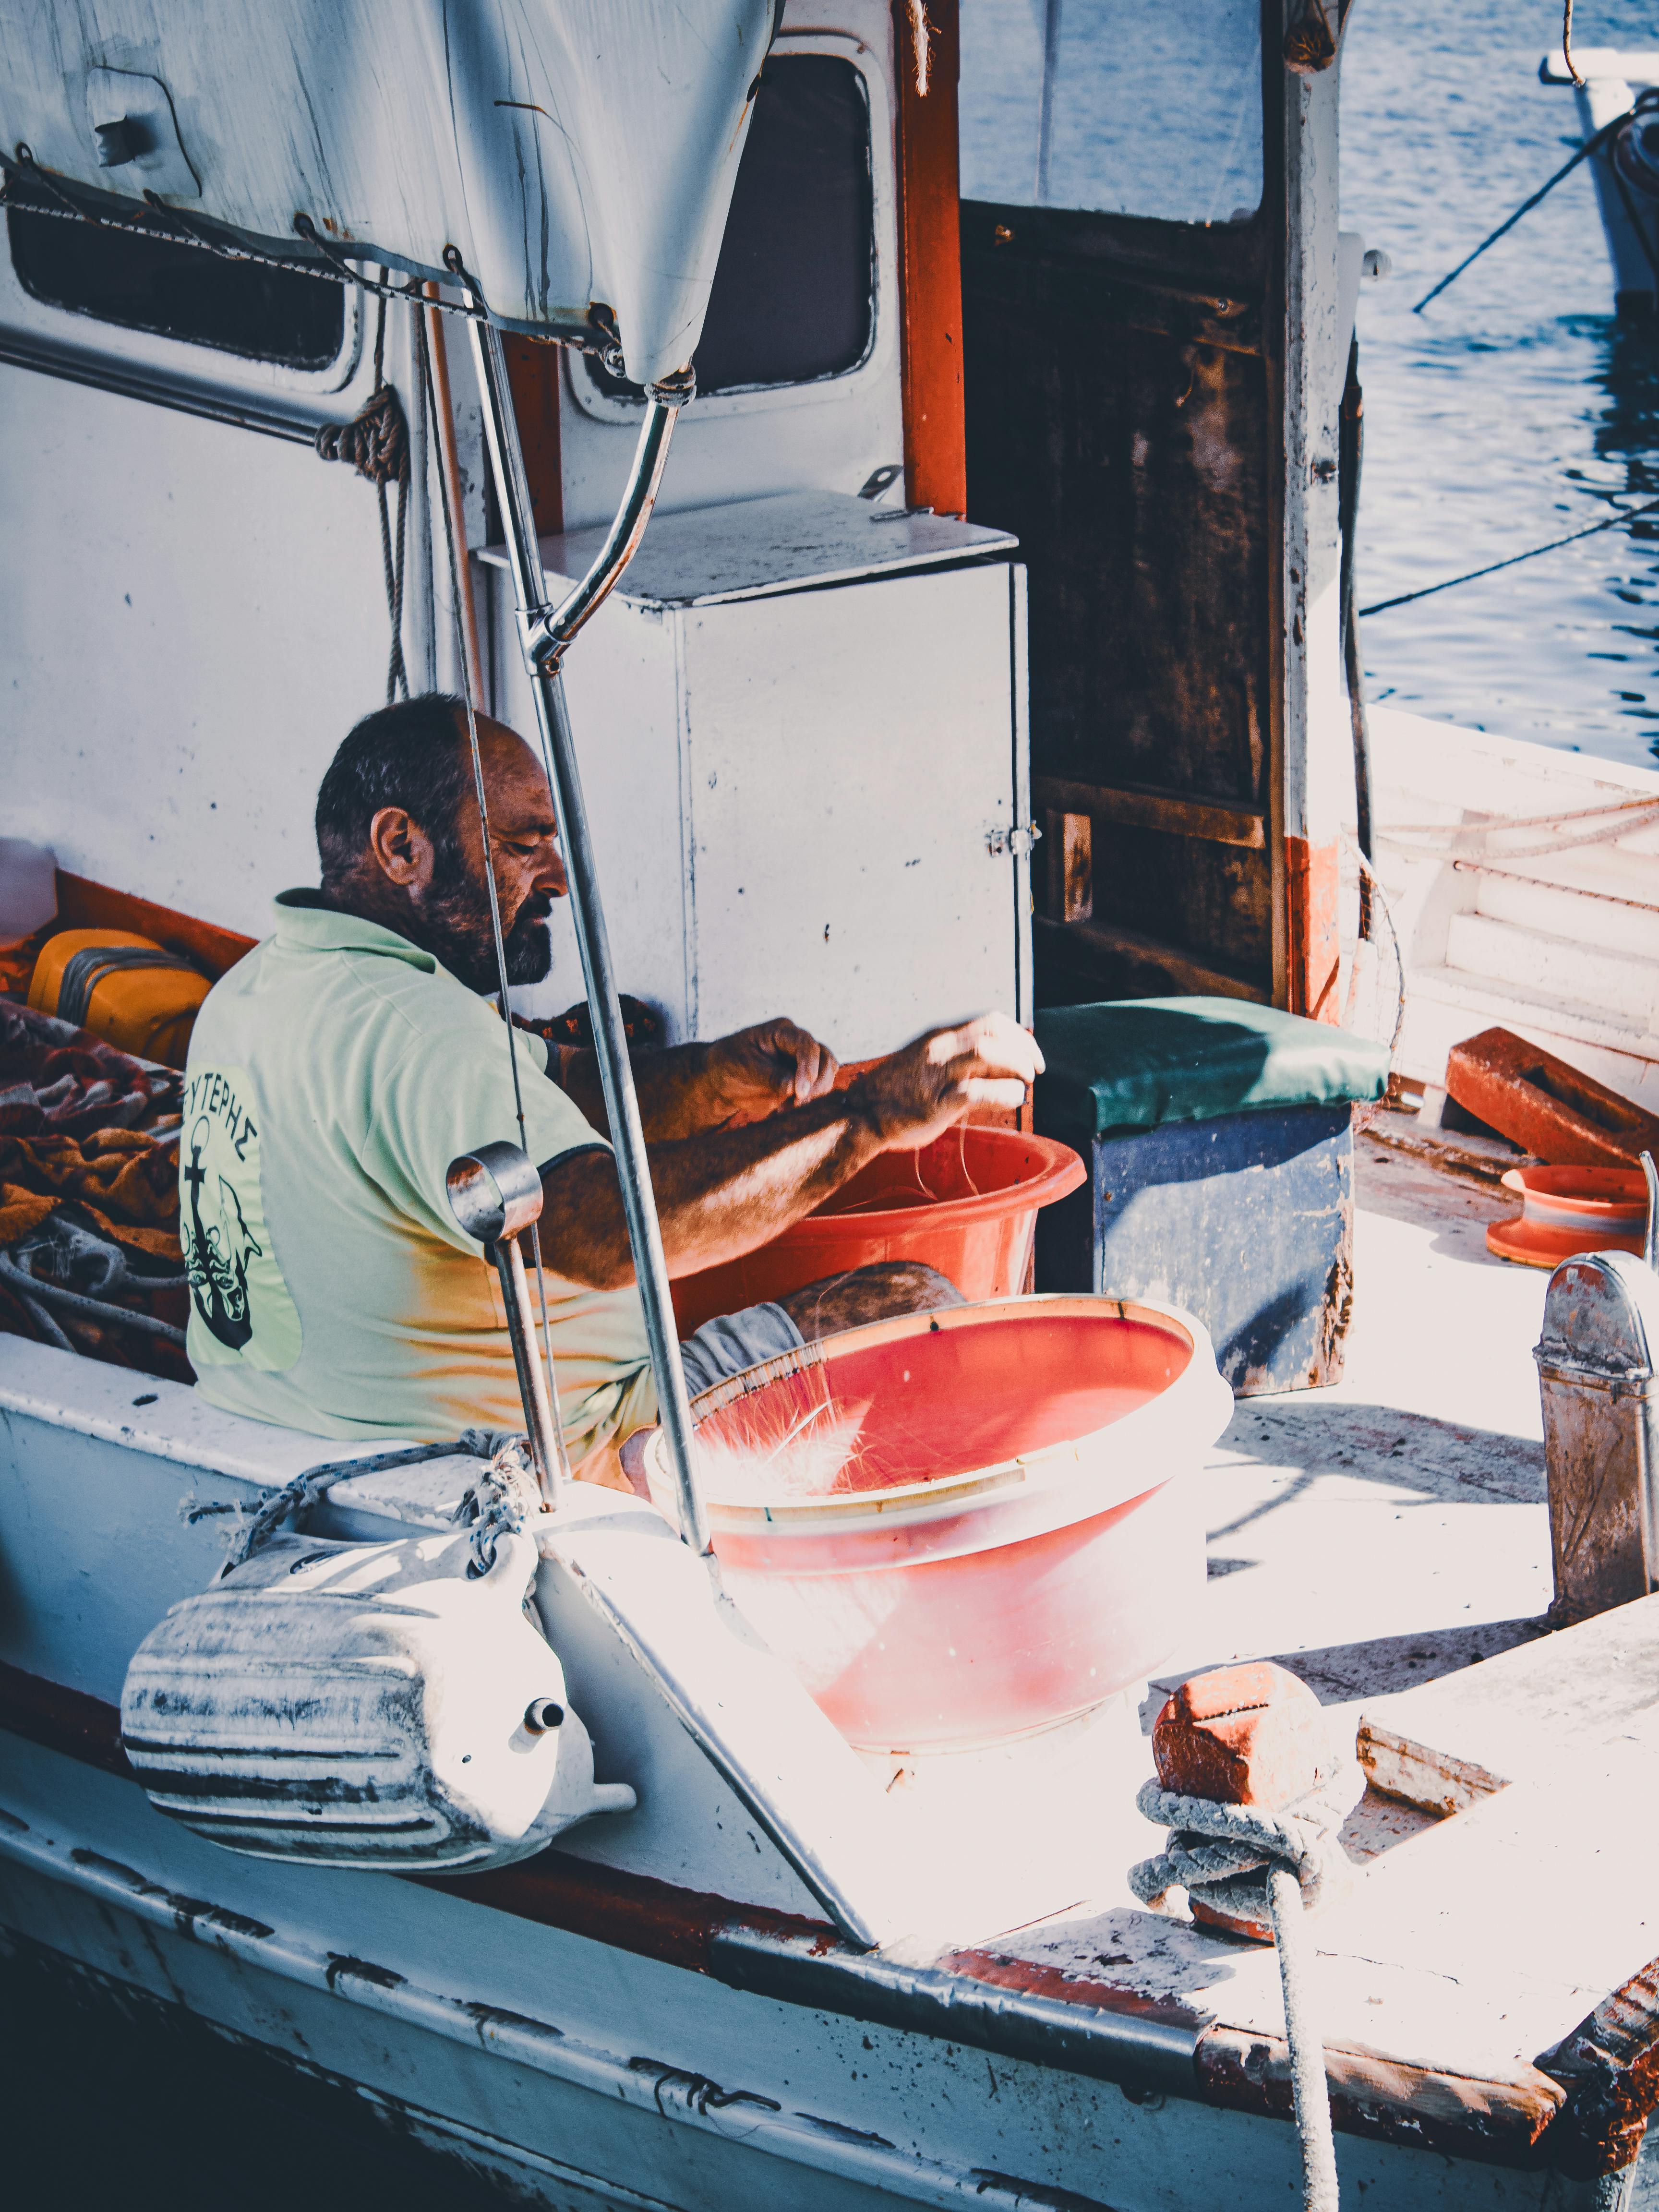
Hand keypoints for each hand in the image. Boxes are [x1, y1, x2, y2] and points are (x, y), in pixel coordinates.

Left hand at [705, 1018, 839, 1121]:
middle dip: (817, 1083)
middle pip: (825, 1059)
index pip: (806, 1045)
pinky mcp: (802, 1081)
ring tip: (788, 1107)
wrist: (722, 1079)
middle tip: (799, 1102)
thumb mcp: (745, 1067)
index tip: (801, 1091)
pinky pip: (816, 1092)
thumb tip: (794, 1088)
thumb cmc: (730, 1063)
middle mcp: (797, 1044)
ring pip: (826, 1075)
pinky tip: (785, 1109)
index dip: (808, 1067)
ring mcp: (802, 1063)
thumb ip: (771, 1076)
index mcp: (782, 1032)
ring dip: (814, 1095)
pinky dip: (807, 1103)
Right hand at [847, 1013, 1043, 1150]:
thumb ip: (965, 1064)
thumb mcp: (931, 1067)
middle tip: (1036, 1069)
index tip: (1031, 1054)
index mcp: (939, 1037)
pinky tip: (1013, 1099)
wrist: (861, 1115)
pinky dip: (1004, 1093)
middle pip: (992, 1030)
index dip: (1018, 1034)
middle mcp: (939, 1048)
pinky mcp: (935, 1103)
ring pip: (986, 1053)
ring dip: (1016, 1064)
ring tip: (1026, 1081)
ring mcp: (936, 1074)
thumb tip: (1007, 1069)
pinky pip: (978, 1092)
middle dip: (1023, 1046)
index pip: (989, 1021)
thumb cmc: (898, 1094)